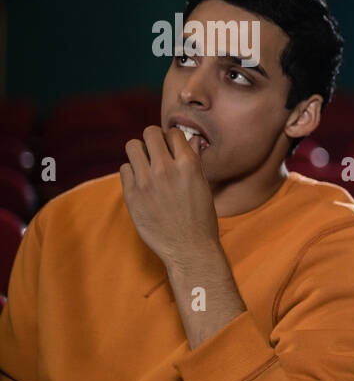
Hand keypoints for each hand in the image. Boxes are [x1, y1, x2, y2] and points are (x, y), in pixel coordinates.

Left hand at [120, 126, 219, 265]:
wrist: (188, 248)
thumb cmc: (200, 218)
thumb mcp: (204, 186)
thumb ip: (194, 160)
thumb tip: (192, 141)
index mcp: (188, 165)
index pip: (173, 132)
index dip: (172, 139)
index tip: (172, 148)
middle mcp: (166, 169)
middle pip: (149, 133)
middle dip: (153, 140)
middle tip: (156, 153)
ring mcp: (146, 181)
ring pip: (132, 146)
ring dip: (139, 152)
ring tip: (146, 165)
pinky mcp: (131, 194)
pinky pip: (124, 168)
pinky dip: (132, 172)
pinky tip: (141, 183)